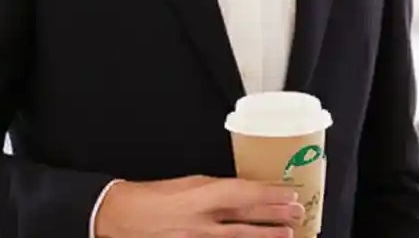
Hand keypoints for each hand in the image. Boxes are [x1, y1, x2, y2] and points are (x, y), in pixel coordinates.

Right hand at [95, 175, 303, 237]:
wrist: (121, 217)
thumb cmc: (150, 198)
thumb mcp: (185, 184)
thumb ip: (212, 190)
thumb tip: (241, 192)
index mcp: (196, 196)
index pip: (240, 194)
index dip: (267, 195)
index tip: (288, 192)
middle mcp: (199, 221)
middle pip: (245, 219)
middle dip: (274, 216)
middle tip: (297, 212)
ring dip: (266, 235)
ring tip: (287, 233)